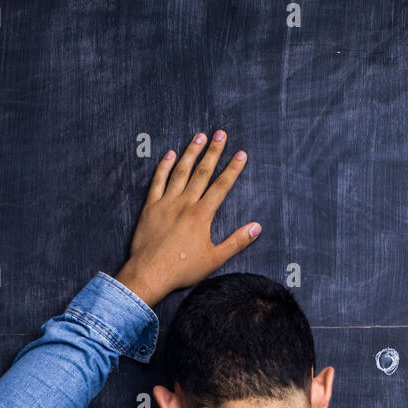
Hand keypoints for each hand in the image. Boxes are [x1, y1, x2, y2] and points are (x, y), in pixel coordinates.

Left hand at [114, 130, 260, 306]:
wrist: (150, 273)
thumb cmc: (183, 269)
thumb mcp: (215, 259)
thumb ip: (236, 241)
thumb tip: (257, 227)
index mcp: (202, 215)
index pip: (222, 186)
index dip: (233, 169)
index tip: (241, 154)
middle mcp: (185, 203)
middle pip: (202, 172)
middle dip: (214, 152)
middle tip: (221, 134)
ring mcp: (166, 203)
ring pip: (181, 171)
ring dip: (191, 153)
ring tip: (199, 137)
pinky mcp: (150, 207)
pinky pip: (158, 181)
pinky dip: (164, 166)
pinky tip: (170, 154)